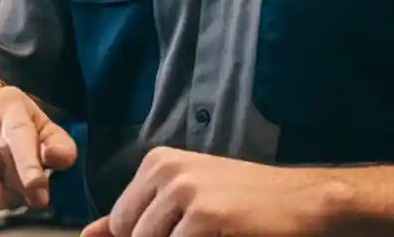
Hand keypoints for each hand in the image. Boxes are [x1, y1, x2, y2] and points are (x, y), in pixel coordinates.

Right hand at [0, 86, 77, 211]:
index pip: (19, 136)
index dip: (30, 170)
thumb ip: (59, 146)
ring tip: (0, 197)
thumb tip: (58, 158)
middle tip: (20, 197)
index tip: (39, 198)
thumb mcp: (43, 132)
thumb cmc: (16, 132)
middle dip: (13, 188)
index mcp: (10, 103)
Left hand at [81, 147, 345, 236]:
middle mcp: (166, 171)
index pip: (122, 222)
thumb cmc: (245, 203)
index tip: (181, 233)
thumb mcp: (186, 198)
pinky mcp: (207, 215)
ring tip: (215, 233)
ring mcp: (186, 191)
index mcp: (157, 164)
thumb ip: (135, 216)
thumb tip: (89, 234)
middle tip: (201, 234)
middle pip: (135, 235)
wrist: (305, 201)